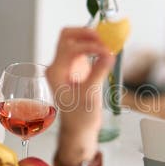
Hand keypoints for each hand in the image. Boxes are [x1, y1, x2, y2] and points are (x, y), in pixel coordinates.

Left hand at [46, 28, 113, 165]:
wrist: (79, 130)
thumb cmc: (79, 118)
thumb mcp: (90, 94)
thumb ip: (98, 72)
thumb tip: (108, 54)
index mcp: (56, 72)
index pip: (71, 47)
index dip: (90, 46)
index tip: (106, 51)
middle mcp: (59, 66)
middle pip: (68, 36)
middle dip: (86, 34)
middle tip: (103, 40)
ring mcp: (67, 66)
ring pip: (76, 41)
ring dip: (91, 39)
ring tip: (107, 46)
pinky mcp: (77, 69)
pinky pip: (84, 51)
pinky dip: (95, 48)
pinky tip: (106, 53)